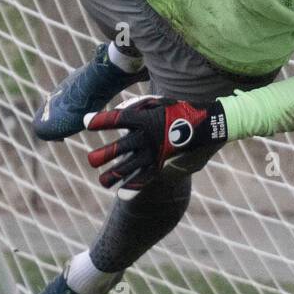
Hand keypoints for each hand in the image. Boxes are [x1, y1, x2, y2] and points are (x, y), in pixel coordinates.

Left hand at [84, 95, 228, 197]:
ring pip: (129, 167)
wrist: (207, 125)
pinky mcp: (163, 164)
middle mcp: (147, 137)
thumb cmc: (178, 109)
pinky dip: (133, 186)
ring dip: (113, 175)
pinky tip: (121, 193)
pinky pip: (145, 178)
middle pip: (119, 148)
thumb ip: (136, 104)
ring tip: (102, 181)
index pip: (117, 119)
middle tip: (91, 160)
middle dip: (102, 155)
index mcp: (145, 118)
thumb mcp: (158, 100)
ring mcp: (155, 153)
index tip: (86, 122)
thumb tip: (119, 111)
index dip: (99, 120)